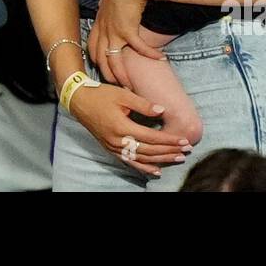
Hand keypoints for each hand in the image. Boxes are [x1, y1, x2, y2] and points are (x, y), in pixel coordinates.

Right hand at [67, 81, 191, 177]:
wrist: (79, 101)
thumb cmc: (101, 95)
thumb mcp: (122, 95)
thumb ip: (143, 104)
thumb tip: (162, 111)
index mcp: (122, 127)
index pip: (151, 137)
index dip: (169, 140)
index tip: (184, 140)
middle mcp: (118, 141)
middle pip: (148, 151)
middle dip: (169, 151)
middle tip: (186, 150)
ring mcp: (113, 147)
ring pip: (141, 159)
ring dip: (160, 160)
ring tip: (176, 159)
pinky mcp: (111, 149)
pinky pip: (130, 162)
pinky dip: (144, 167)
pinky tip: (156, 170)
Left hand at [89, 0, 165, 90]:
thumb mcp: (109, 0)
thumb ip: (109, 9)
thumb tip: (113, 9)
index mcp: (98, 24)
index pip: (92, 48)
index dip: (97, 61)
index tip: (104, 70)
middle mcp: (103, 31)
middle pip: (101, 61)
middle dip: (108, 76)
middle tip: (117, 87)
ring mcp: (113, 32)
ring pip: (114, 62)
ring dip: (123, 76)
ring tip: (131, 87)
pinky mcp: (127, 30)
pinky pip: (139, 48)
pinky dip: (149, 54)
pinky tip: (160, 58)